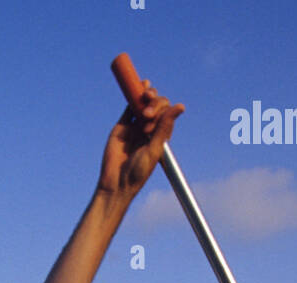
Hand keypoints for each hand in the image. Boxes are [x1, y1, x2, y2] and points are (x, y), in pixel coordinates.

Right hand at [98, 83, 184, 200]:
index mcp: (160, 136)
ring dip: (148, 95)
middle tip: (146, 116)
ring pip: (144, 103)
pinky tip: (139, 85)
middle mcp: (150, 129)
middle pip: (157, 106)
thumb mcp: (154, 149)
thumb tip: (180, 106)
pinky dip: (134, 95)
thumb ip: (164, 127)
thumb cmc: (138, 172)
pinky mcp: (122, 125)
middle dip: (155, 104)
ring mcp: (136, 126)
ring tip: (146, 95)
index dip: (163, 111)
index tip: (153, 122)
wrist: (116, 183)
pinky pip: (129, 106)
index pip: (167, 114)